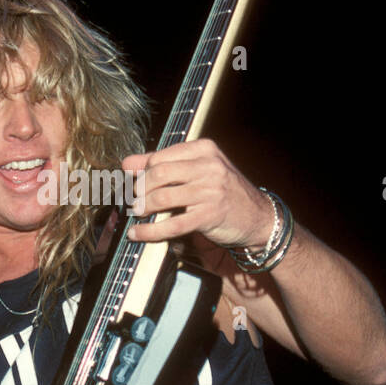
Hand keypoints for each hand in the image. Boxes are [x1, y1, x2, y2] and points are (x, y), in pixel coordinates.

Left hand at [121, 138, 272, 249]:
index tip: (131, 183)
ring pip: (162, 198)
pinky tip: (138, 234)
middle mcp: (209, 167)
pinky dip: (150, 231)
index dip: (141, 172)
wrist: (259, 217)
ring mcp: (211, 191)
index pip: (160, 157)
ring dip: (142, 209)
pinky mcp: (210, 216)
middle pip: (158, 174)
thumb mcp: (199, 170)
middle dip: (139, 190)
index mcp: (204, 149)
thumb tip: (126, 164)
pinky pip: (172, 224)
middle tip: (132, 201)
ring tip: (135, 214)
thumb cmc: (224, 192)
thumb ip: (163, 164)